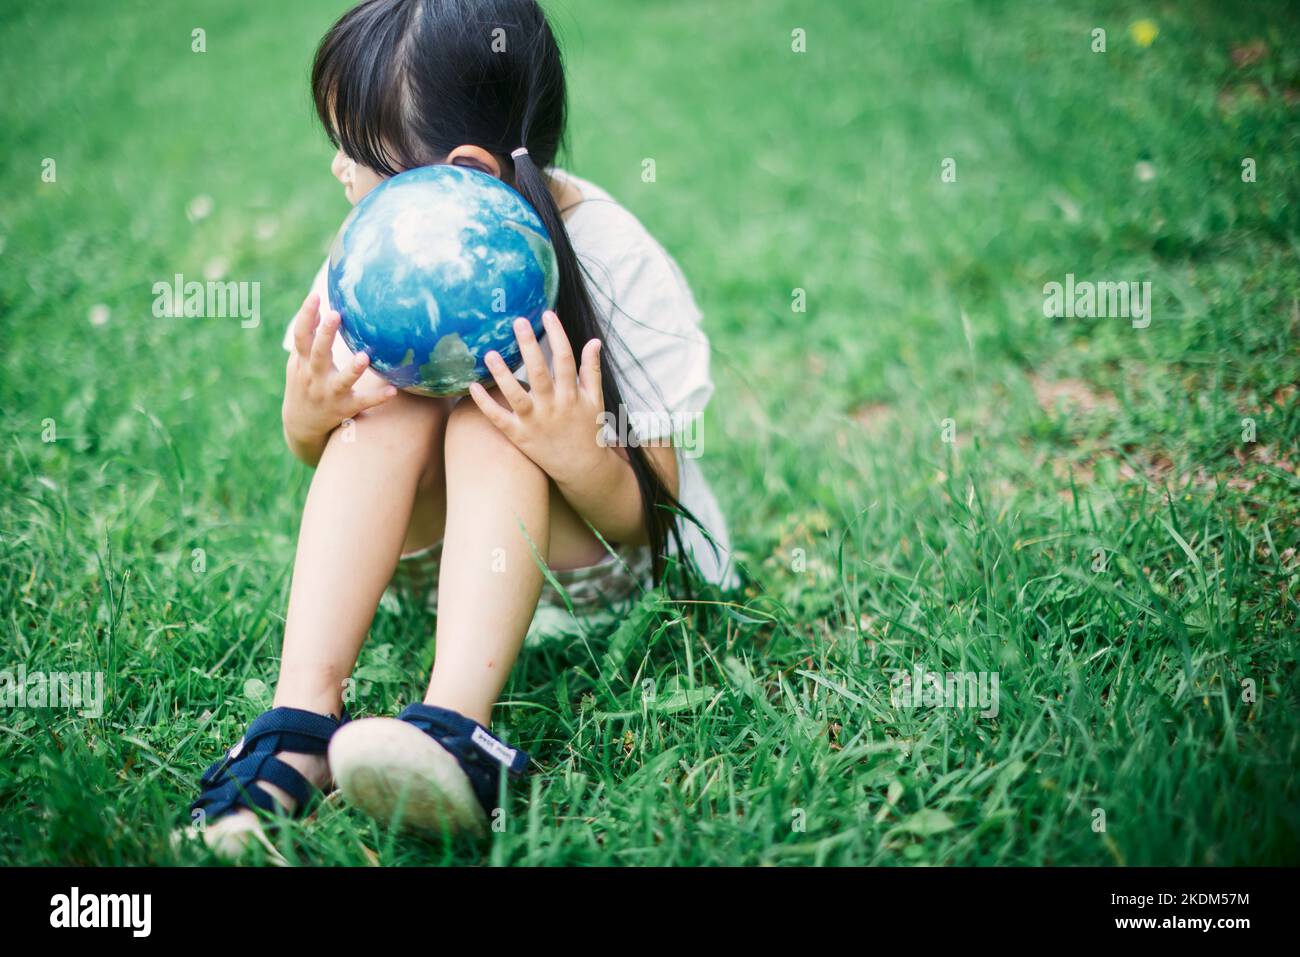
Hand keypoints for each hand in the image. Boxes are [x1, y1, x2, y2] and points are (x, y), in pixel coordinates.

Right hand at [282, 292, 396, 445]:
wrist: (301, 425)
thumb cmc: (303, 383)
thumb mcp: (299, 361)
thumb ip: (307, 337)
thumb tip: (319, 307)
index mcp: (303, 362)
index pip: (301, 337)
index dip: (306, 316)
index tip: (316, 297)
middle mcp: (314, 377)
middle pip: (318, 354)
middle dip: (326, 335)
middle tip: (336, 314)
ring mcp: (329, 394)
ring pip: (341, 381)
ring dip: (352, 370)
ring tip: (365, 356)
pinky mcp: (344, 409)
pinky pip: (363, 403)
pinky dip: (377, 398)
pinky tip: (393, 390)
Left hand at [468, 311, 605, 483]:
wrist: (582, 468)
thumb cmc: (588, 431)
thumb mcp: (595, 400)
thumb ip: (592, 370)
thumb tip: (594, 342)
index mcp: (571, 395)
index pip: (565, 358)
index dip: (557, 335)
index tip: (547, 314)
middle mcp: (553, 406)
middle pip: (539, 371)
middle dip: (529, 345)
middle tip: (517, 321)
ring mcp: (534, 422)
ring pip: (516, 395)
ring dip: (502, 374)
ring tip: (489, 352)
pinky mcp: (519, 436)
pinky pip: (499, 419)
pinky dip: (485, 404)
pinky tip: (472, 386)